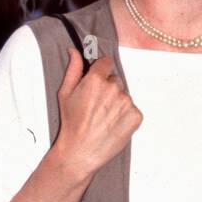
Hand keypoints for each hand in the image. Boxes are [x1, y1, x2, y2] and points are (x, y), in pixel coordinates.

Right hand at [53, 49, 142, 180]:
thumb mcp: (65, 93)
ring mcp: (127, 103)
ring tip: (103, 117)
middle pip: (115, 80)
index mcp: (96, 80)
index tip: (97, 81)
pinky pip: (132, 109)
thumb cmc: (72, 123)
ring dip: (117, 102)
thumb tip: (75, 51)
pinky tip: (112, 124)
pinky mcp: (136, 116)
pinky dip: (125, 115)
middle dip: (108, 88)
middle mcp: (114, 89)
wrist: (82, 150)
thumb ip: (73, 69)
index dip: (101, 71)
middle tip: (96, 105)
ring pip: (124, 95)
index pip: (106, 62)